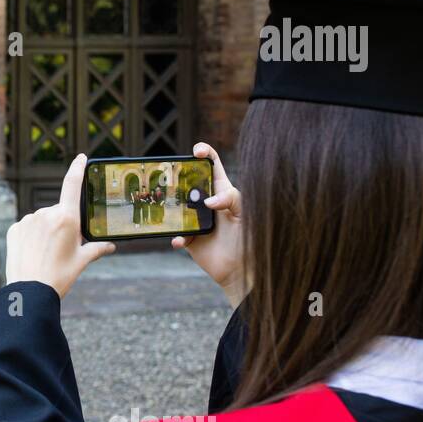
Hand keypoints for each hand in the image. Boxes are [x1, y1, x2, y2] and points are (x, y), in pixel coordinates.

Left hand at [5, 153, 114, 297]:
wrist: (29, 291)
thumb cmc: (59, 276)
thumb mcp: (82, 261)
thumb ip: (97, 248)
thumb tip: (110, 245)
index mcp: (66, 218)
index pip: (72, 185)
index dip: (77, 169)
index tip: (81, 157)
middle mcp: (45, 213)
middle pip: (59, 211)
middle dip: (64, 224)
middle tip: (63, 248)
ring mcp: (28, 220)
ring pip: (42, 220)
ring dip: (47, 230)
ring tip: (46, 254)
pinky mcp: (14, 228)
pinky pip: (28, 227)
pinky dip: (32, 236)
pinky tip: (33, 253)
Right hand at [171, 142, 245, 306]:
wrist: (243, 271)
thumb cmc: (251, 240)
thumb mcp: (247, 214)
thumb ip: (232, 200)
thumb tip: (208, 201)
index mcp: (223, 192)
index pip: (213, 166)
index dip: (204, 153)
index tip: (196, 150)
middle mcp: (207, 203)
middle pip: (188, 183)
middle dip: (177, 178)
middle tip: (171, 179)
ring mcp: (196, 220)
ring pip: (177, 207)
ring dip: (171, 207)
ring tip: (173, 211)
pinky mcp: (189, 239)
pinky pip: (176, 234)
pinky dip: (176, 236)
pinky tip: (181, 240)